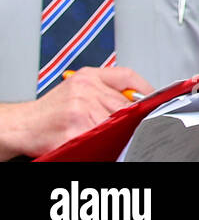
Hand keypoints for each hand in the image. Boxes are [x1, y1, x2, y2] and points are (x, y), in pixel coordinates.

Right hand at [0, 66, 151, 159]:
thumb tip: (139, 95)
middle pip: (125, 103)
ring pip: (116, 122)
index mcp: (88, 77)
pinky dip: (103, 142)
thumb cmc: (50, 109)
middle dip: (131, 116)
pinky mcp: (74, 132)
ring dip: (117, 131)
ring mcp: (80, 111)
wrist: (21, 125)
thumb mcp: (78, 86)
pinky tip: (97, 141)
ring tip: (108, 133)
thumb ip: (108, 85)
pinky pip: (100, 138)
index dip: (145, 90)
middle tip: (134, 124)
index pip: (127, 78)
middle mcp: (85, 90)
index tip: (155, 100)